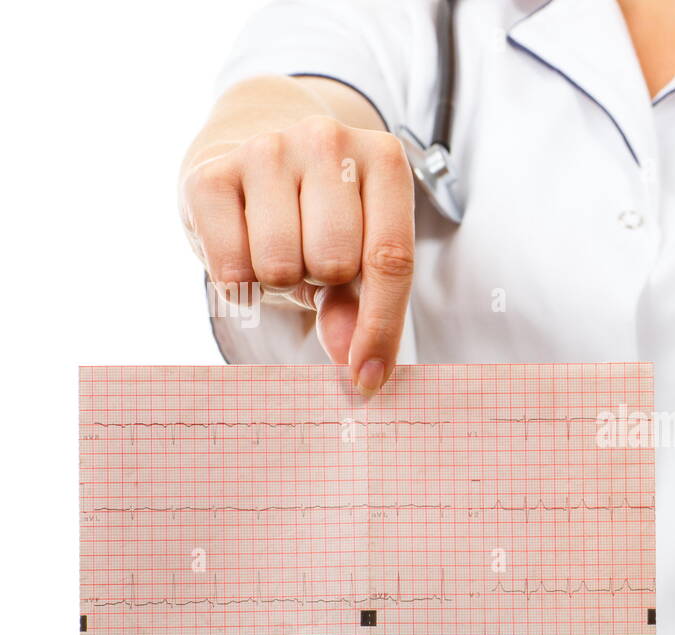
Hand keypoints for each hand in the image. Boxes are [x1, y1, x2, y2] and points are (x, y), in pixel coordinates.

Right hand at [179, 115, 414, 394]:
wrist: (248, 154)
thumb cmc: (317, 217)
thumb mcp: (356, 256)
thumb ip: (361, 309)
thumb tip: (357, 366)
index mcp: (384, 160)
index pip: (391, 259)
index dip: (381, 328)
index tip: (370, 378)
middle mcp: (328, 141)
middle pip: (333, 262)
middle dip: (321, 280)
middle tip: (310, 258)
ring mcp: (267, 148)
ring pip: (280, 265)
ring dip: (278, 279)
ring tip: (279, 248)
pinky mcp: (209, 173)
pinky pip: (231, 268)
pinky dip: (238, 280)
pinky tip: (242, 244)